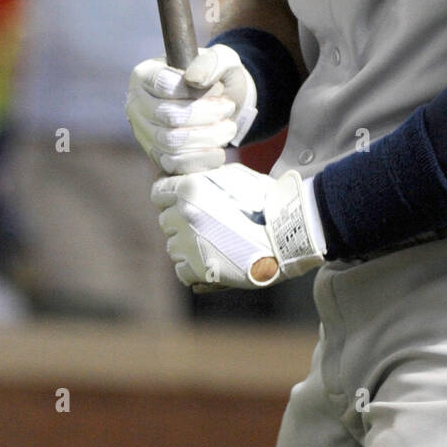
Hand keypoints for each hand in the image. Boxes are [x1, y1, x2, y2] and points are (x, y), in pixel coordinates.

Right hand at [126, 44, 257, 173]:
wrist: (219, 102)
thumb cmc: (216, 76)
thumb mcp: (221, 59)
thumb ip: (211, 62)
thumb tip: (193, 79)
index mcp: (145, 74)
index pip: (165, 85)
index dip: (194, 92)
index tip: (218, 91)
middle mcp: (136, 103)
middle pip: (169, 116)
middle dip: (206, 115)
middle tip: (228, 109)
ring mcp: (142, 131)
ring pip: (170, 142)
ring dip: (207, 137)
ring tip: (228, 128)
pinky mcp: (154, 155)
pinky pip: (172, 164)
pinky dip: (199, 159)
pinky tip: (218, 152)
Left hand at [151, 163, 325, 290]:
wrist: (287, 233)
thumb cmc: (266, 200)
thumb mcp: (234, 175)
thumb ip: (206, 177)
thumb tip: (189, 179)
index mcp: (190, 188)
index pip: (158, 193)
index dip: (170, 198)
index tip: (183, 203)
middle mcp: (183, 214)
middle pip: (166, 221)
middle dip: (182, 223)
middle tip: (209, 225)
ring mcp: (188, 243)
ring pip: (173, 247)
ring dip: (188, 247)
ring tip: (216, 244)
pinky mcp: (197, 268)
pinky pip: (181, 271)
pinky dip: (194, 270)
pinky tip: (214, 262)